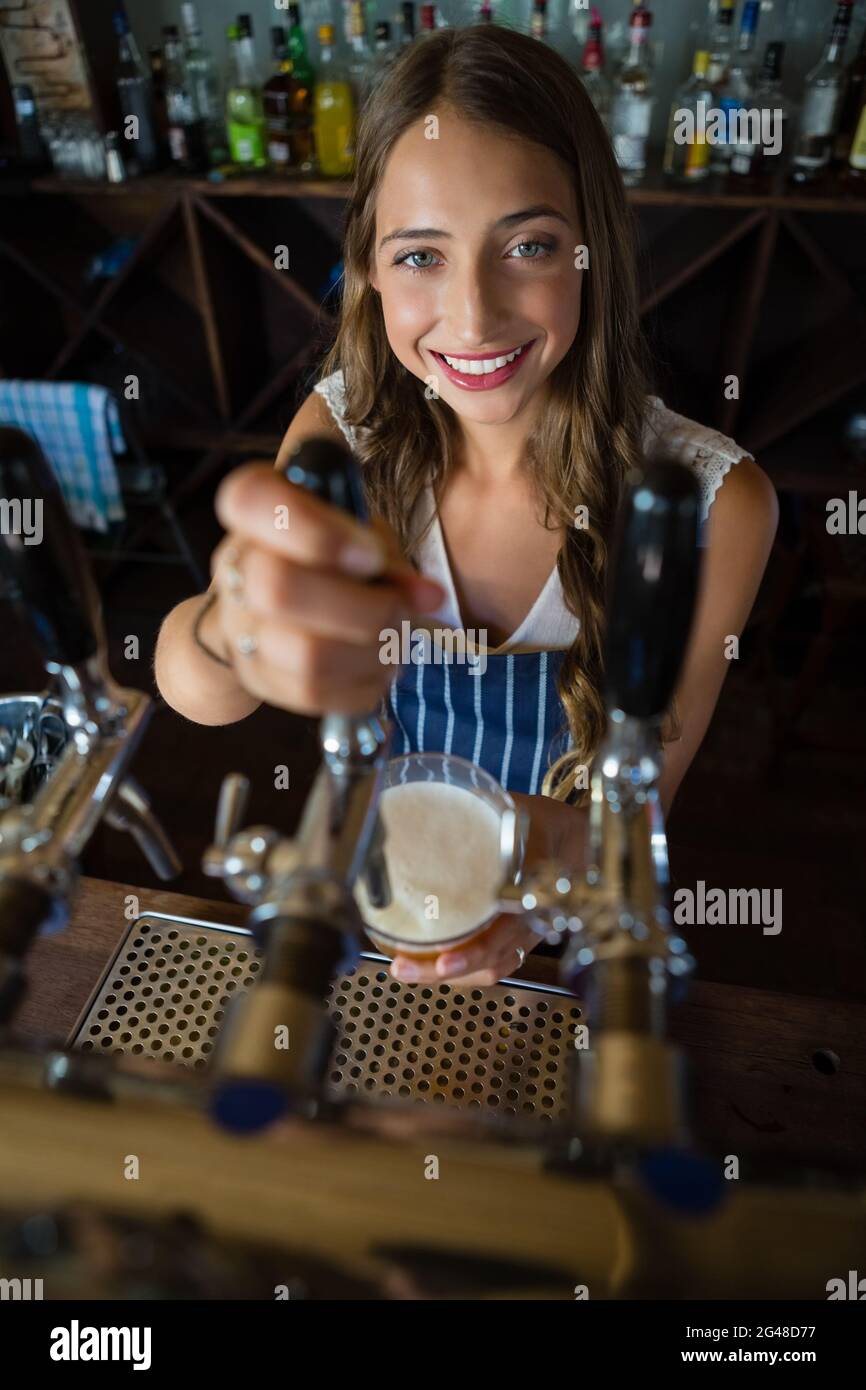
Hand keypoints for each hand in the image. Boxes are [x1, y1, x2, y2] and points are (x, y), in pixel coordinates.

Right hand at [209, 462, 444, 715]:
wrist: (273, 610)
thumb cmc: (327, 558)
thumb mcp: (359, 534)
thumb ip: (387, 558)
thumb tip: (428, 595)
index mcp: (255, 509)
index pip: (250, 500)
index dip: (317, 531)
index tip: (370, 556)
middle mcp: (236, 566)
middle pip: (277, 589)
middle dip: (361, 607)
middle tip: (399, 607)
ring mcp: (240, 629)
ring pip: (305, 655)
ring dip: (371, 651)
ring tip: (396, 639)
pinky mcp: (259, 679)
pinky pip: (315, 694)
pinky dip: (364, 684)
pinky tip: (379, 665)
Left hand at [388, 791, 587, 986]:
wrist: (580, 839)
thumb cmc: (546, 824)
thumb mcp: (517, 811)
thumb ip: (484, 809)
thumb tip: (437, 804)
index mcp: (537, 888)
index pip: (505, 931)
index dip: (474, 952)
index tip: (443, 960)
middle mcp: (534, 919)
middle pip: (492, 960)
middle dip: (446, 971)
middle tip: (404, 967)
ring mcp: (528, 932)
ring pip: (492, 967)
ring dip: (451, 976)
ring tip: (408, 969)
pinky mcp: (520, 937)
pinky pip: (495, 963)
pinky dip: (465, 970)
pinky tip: (433, 966)